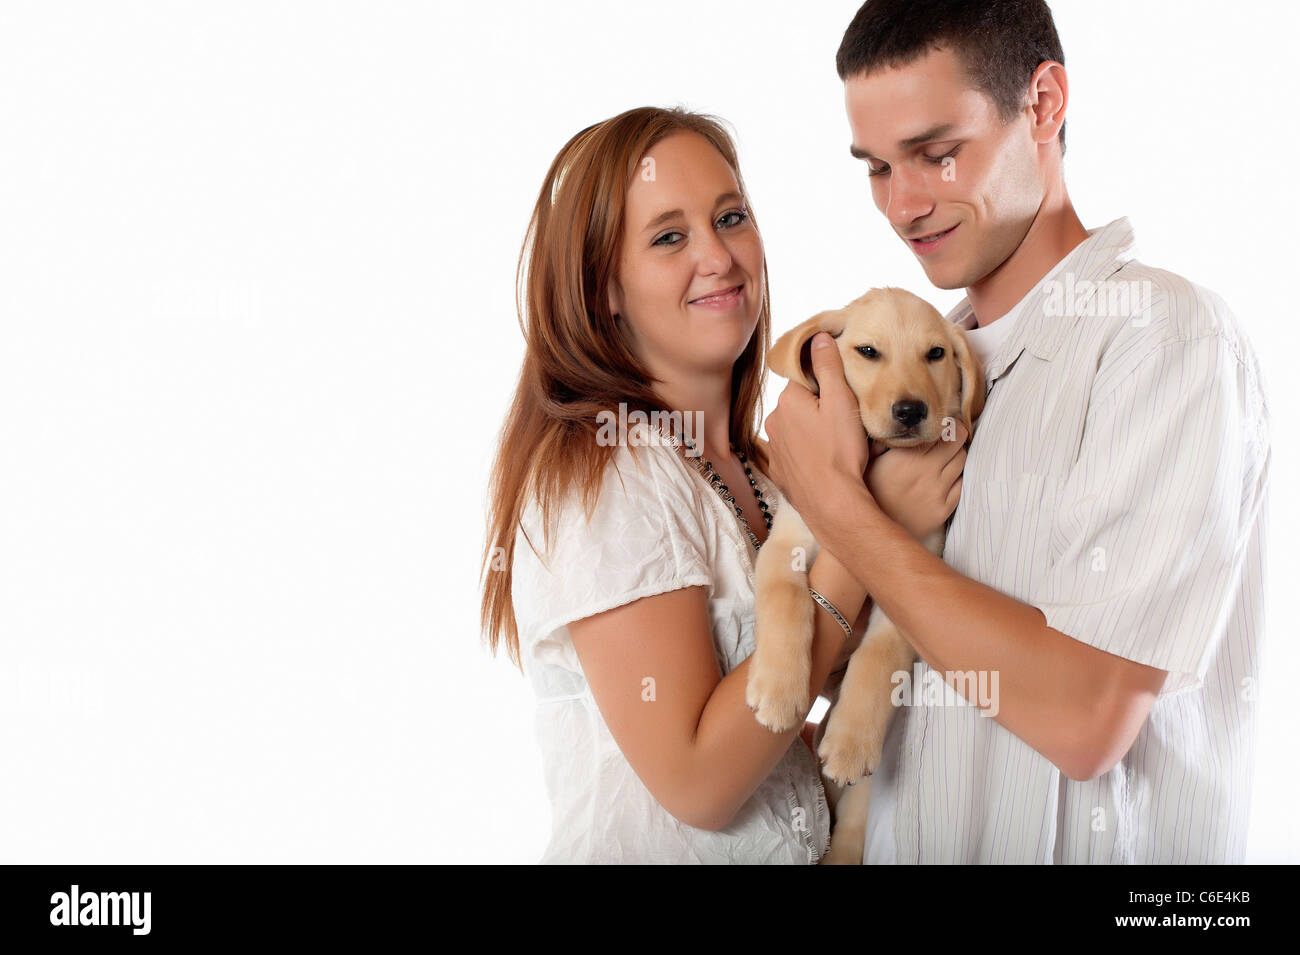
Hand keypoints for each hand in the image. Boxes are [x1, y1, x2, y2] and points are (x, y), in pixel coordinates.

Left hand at [764, 332, 869, 531]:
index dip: (827, 383)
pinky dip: (805, 454)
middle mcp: (774, 420)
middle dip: (819, 408)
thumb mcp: (842, 402)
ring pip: (796, 429)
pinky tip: (823, 462)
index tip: (843, 395)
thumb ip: (829, 366)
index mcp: (788, 399)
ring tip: (835, 445)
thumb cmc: (841, 451)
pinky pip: (792, 454)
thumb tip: (818, 338)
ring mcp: (774, 448)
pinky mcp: (778, 471)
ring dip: (811, 431)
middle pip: (800, 403)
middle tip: (844, 422)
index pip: (805, 378)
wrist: (833, 503)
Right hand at [865, 420, 967, 539]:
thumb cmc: (868, 493)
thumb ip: (882, 442)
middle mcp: (926, 470)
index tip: (940, 426)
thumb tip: (896, 426)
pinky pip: (961, 485)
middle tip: (947, 440)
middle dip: (955, 437)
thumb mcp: (868, 462)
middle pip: (959, 441)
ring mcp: (937, 491)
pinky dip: (956, 479)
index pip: (943, 429)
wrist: (872, 531)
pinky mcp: (943, 509)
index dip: (945, 425)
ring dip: (956, 456)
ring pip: (962, 461)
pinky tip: (944, 480)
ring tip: (944, 460)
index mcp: (907, 455)